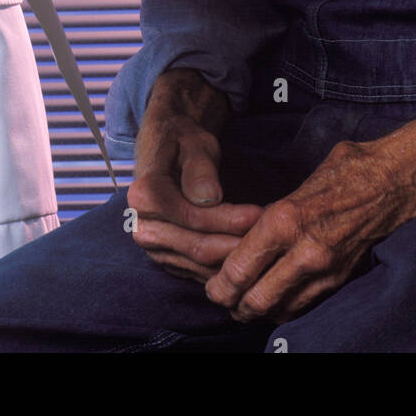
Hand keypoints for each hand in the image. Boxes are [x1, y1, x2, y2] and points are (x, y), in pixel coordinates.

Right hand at [127, 70, 261, 283]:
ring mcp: (154, 249)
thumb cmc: (184, 142)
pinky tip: (251, 253)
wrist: (167, 150)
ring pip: (202, 266)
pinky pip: (202, 272)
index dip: (228, 220)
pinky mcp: (168, 260)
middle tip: (272, 235)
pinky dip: (227, 266)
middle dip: (238, 244)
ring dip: (236, 258)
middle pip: (198, 247)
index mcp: (145, 196)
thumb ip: (199, 167)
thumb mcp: (193, 142)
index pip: (194, 218)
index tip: (259, 214)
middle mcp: (143, 227)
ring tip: (267, 243)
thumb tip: (209, 197)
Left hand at [204, 139, 406, 322]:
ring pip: (280, 310)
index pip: (239, 268)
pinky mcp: (342, 280)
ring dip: (260, 311)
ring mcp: (325, 270)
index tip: (212, 285)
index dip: (220, 284)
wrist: (396, 181)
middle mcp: (304, 251)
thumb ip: (275, 212)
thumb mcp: (299, 182)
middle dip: (234, 305)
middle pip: (255, 300)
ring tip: (247, 303)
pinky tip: (279, 298)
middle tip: (225, 301)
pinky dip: (287, 308)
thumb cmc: (347, 170)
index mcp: (285, 219)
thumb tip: (249, 232)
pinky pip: (306, 307)